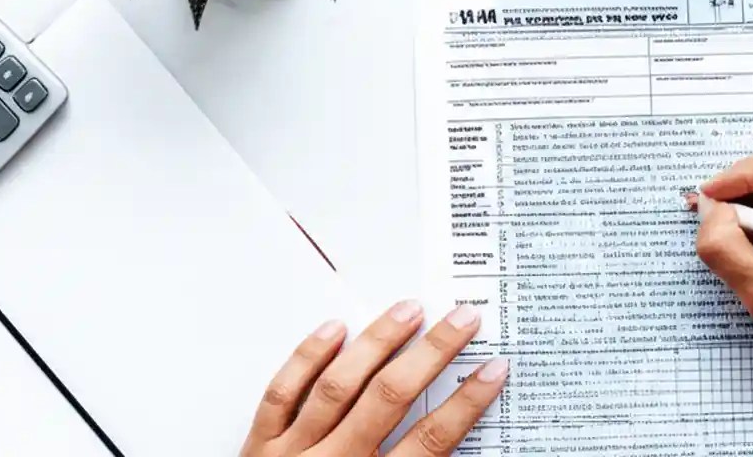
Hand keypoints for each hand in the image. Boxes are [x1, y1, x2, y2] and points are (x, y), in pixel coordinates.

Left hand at [240, 300, 508, 456]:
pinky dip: (307, 358)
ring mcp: (293, 453)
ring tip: (408, 311)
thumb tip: (453, 439)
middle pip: (389, 398)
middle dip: (431, 353)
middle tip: (461, 320)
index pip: (431, 439)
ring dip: (378, 342)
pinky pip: (282, 393)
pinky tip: (333, 329)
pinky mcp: (259, 445)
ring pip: (338, 385)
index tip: (493, 370)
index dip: (466, 402)